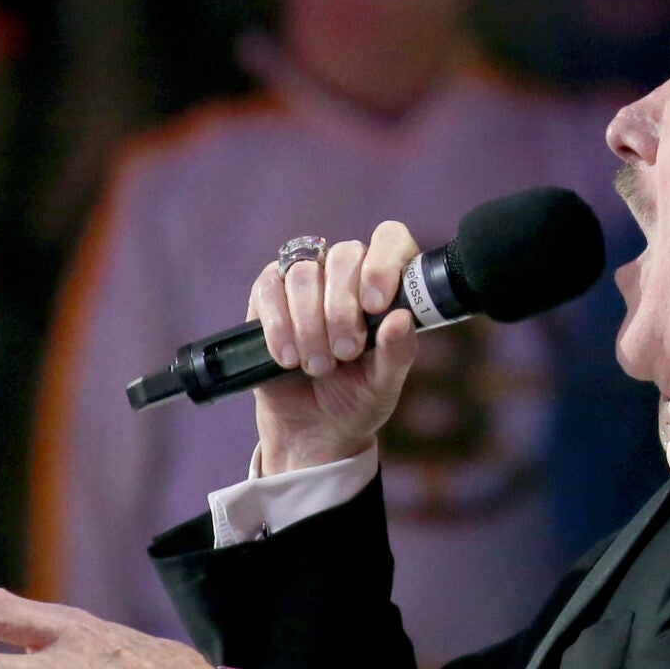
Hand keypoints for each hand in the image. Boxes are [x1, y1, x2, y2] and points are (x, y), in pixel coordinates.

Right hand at [249, 219, 420, 473]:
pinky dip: (278, 325)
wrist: (311, 429)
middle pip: (344, 255)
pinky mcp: (268, 295)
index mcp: (385, 285)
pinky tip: (288, 357)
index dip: (382, 264)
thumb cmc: (357, 400)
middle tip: (345, 352)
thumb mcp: (384, 384)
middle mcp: (346, 274)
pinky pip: (269, 287)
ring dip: (310, 323)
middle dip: (342, 308)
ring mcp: (305, 281)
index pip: (390, 239)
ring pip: (304, 273)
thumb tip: (401, 318)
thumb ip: (398, 352)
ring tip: (318, 366)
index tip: (376, 305)